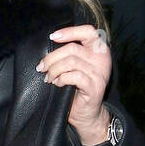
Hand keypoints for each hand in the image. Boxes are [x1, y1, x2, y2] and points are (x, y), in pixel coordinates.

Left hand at [36, 24, 110, 144]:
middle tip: (42, 67)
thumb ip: (70, 53)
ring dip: (54, 70)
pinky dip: (62, 79)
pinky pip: (75, 77)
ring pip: (71, 62)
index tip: (52, 37)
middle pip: (72, 48)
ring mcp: (99, 73)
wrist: (87, 114)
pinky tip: (57, 84)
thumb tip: (50, 44)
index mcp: (99, 49)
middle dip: (52, 57)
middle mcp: (102, 59)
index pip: (88, 31)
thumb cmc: (78, 88)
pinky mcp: (94, 87)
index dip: (69, 31)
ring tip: (48, 78)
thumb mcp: (76, 66)